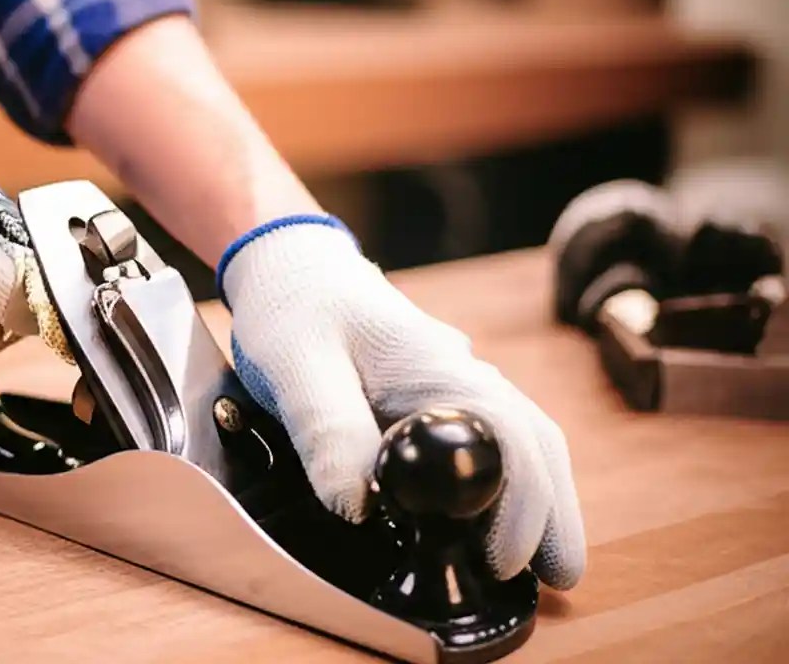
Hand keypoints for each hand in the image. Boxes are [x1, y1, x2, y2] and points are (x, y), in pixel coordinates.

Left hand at [219, 217, 585, 589]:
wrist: (290, 268)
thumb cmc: (294, 311)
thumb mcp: (296, 368)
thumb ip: (327, 431)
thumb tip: (358, 507)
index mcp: (436, 368)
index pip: (509, 437)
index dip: (518, 504)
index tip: (502, 560)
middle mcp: (461, 375)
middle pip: (535, 445)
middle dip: (553, 515)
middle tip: (557, 581)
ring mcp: (454, 384)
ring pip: (521, 442)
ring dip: (539, 502)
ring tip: (544, 567)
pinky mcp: (436, 397)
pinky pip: (490, 441)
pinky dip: (508, 484)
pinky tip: (496, 523)